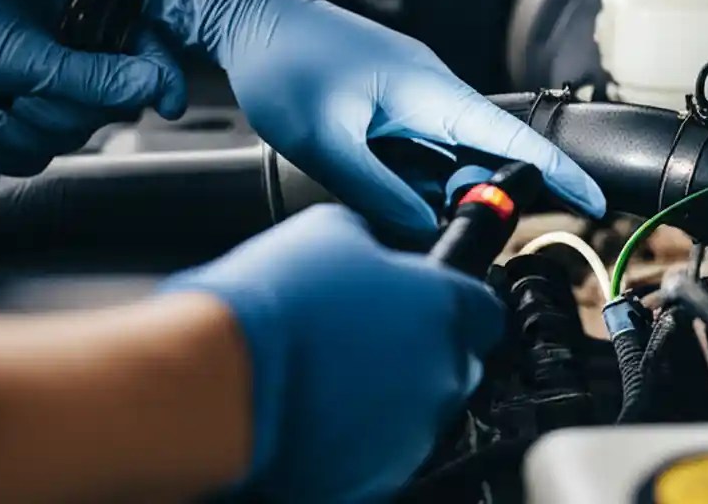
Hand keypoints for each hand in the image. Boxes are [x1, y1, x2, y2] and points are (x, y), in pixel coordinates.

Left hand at [0, 0, 185, 174]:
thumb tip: (151, 84)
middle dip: (66, 113)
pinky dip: (18, 150)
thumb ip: (90, 75)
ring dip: (36, 134)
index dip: (159, 74)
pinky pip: (47, 147)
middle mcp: (68, 42)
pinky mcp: (22, 108)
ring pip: (78, 129)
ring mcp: (45, 78)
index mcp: (77, 7)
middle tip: (27, 102)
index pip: (142, 42)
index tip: (169, 104)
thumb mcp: (21, 53)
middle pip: (111, 100)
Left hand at [142, 0, 605, 237]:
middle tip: (446, 228)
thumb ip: (378, 189)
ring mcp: (410, 97)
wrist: (249, 17)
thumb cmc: (284, 63)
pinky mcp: (388, 104)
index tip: (592, 203)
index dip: (557, 173)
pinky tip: (380, 186)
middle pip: (481, 155)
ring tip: (391, 200)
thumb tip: (423, 226)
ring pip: (445, 157)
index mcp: (431, 91)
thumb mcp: (325, 140)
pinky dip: (411, 176)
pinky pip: (417, 149)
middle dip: (476, 196)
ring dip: (435, 189)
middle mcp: (431, 92)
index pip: (512, 138)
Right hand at [158, 204, 505, 502]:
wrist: (221, 379)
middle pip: (453, 364)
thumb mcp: (330, 229)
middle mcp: (441, 375)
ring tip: (326, 376)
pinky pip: (376, 454)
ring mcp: (411, 434)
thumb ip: (371, 240)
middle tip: (363, 338)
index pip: (486, 311)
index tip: (430, 303)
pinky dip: (352, 438)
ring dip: (384, 396)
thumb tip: (371, 248)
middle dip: (419, 352)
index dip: (457, 304)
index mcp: (443, 308)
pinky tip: (311, 413)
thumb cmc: (273, 304)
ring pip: (415, 413)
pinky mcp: (374, 478)